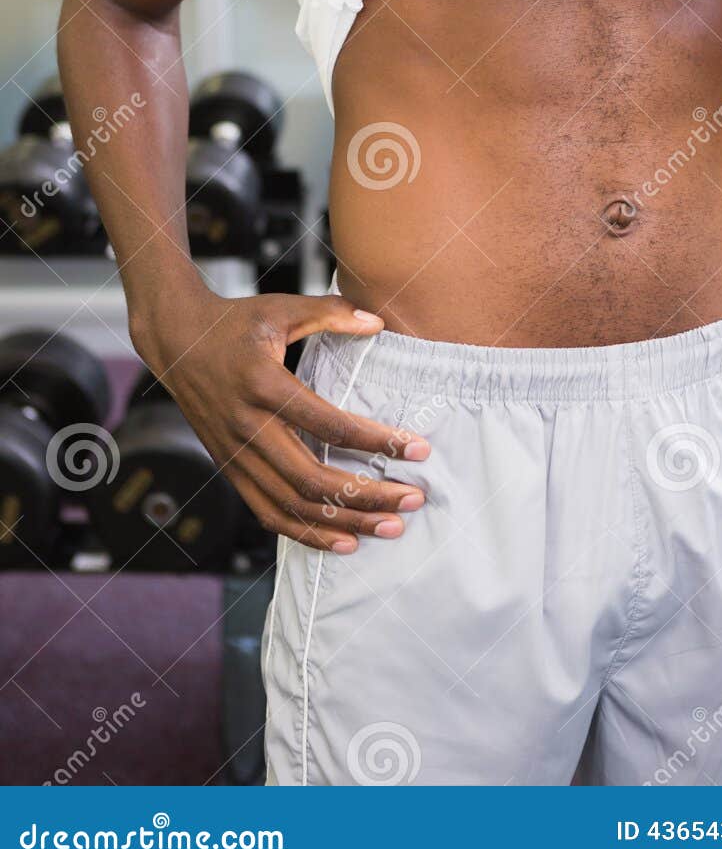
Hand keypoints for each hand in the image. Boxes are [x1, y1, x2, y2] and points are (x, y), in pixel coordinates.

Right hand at [130, 288, 427, 553]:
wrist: (176, 340)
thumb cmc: (234, 322)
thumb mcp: (281, 308)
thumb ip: (331, 313)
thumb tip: (378, 322)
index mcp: (264, 384)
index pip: (329, 425)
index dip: (377, 442)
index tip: (419, 450)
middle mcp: (247, 426)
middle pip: (313, 478)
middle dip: (368, 495)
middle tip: (413, 499)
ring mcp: (235, 453)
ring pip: (292, 505)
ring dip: (344, 522)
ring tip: (390, 526)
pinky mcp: (229, 468)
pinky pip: (268, 512)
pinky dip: (306, 533)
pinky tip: (344, 540)